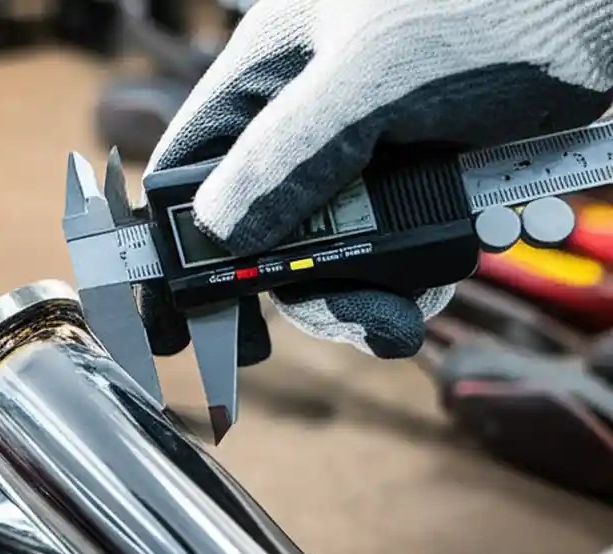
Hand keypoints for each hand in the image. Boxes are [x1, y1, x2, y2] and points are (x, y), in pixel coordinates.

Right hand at [143, 0, 612, 364]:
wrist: (611, 13)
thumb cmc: (502, 8)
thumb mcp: (380, 79)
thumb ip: (290, 154)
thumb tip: (218, 231)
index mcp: (270, 69)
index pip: (187, 167)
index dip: (176, 245)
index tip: (182, 319)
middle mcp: (304, 115)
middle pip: (257, 227)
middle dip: (290, 288)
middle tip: (317, 329)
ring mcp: (362, 151)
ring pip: (323, 252)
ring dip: (358, 296)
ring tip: (398, 318)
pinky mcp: (416, 178)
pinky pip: (385, 251)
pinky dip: (406, 282)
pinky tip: (430, 288)